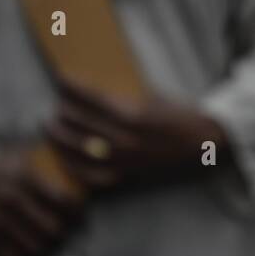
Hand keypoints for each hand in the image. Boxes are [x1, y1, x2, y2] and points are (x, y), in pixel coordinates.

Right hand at [0, 150, 81, 255]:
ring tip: (44, 246)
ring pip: (36, 247)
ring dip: (44, 250)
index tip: (79, 216)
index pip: (64, 200)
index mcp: (26, 178)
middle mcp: (15, 201)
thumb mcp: (13, 158)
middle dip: (62, 234)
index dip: (77, 212)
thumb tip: (64, 169)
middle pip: (54, 229)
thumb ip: (38, 167)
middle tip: (62, 233)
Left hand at [47, 80, 224, 189]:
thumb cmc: (178, 113)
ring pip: (80, 151)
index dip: (72, 88)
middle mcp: (125, 138)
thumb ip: (122, 97)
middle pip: (81, 125)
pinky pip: (93, 175)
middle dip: (62, 114)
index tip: (61, 80)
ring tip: (51, 129)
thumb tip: (91, 90)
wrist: (202, 140)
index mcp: (133, 114)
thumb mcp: (152, 96)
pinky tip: (65, 159)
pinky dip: (75, 168)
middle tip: (53, 108)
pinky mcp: (127, 172)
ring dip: (61, 139)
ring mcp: (124, 158)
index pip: (91, 98)